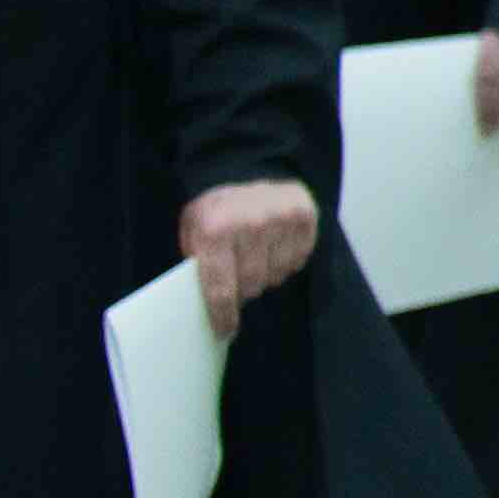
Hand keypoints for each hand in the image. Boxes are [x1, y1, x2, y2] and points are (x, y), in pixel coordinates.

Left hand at [183, 177, 318, 325]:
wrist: (246, 166)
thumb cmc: (216, 206)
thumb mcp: (193, 228)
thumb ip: (198, 261)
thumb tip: (209, 300)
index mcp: (216, 230)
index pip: (221, 289)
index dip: (222, 315)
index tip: (224, 330)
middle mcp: (251, 225)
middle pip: (252, 285)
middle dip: (243, 289)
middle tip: (238, 279)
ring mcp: (282, 220)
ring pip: (276, 275)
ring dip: (265, 275)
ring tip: (256, 257)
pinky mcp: (305, 218)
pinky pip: (297, 261)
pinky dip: (285, 262)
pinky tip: (274, 247)